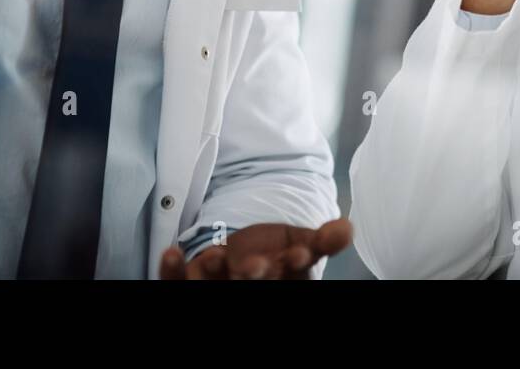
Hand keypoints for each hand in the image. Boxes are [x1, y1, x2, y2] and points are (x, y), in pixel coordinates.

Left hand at [157, 218, 352, 279]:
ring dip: (215, 271)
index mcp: (284, 282)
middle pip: (251, 286)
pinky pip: (175, 285)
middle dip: (253, 277)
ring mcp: (219, 288)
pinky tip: (171, 253)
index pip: (292, 277)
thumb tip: (347, 228)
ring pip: (214, 285)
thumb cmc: (277, 258)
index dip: (294, 265)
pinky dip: (171, 272)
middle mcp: (253, 290)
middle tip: (252, 266)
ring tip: (214, 254)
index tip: (300, 252)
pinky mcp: (189, 283)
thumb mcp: (303, 244)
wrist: (246, 260)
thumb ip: (324, 239)